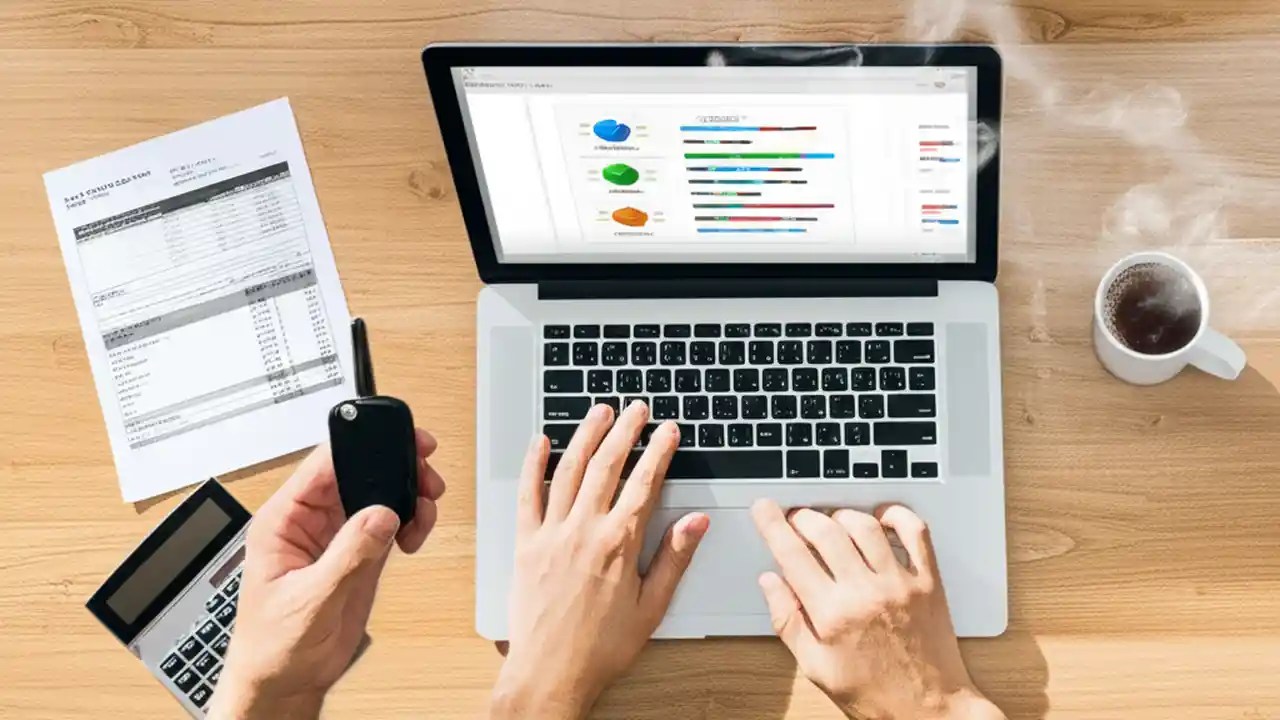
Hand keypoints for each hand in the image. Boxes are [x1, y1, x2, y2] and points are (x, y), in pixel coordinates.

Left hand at [208, 430, 445, 718]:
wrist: (284, 682)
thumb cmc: (272, 645)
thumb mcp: (308, 600)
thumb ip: (346, 555)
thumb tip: (379, 516)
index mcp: (283, 519)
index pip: (322, 465)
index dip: (360, 446)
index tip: (396, 442)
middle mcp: (310, 521)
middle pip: (358, 471)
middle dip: (395, 467)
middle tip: (425, 475)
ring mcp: (336, 535)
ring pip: (379, 493)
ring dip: (407, 495)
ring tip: (424, 512)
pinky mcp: (357, 552)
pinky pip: (389, 520)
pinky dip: (410, 520)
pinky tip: (414, 535)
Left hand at [490, 402, 709, 718]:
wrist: (550, 673)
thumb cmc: (601, 648)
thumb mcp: (651, 607)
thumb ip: (673, 559)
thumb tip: (696, 521)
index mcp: (619, 544)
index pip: (644, 483)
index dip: (659, 452)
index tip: (668, 431)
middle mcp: (584, 531)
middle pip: (607, 466)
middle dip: (626, 431)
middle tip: (638, 409)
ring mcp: (552, 533)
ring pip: (569, 470)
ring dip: (586, 435)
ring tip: (600, 412)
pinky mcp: (527, 543)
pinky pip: (527, 494)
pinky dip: (534, 464)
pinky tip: (541, 442)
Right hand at [752, 501, 1004, 719]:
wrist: (930, 711)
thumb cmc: (875, 695)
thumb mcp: (816, 668)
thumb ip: (788, 622)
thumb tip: (770, 582)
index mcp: (833, 615)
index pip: (793, 555)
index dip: (772, 525)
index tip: (764, 510)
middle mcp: (866, 593)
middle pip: (825, 531)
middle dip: (802, 516)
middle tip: (794, 518)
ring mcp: (899, 584)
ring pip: (864, 525)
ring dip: (841, 514)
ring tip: (831, 521)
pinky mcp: (927, 582)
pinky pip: (915, 533)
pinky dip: (897, 515)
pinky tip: (881, 517)